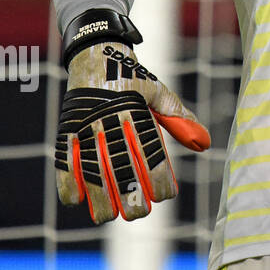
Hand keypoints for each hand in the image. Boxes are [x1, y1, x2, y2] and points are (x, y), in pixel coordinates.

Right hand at [54, 42, 209, 223]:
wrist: (97, 52)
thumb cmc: (134, 78)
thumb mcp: (159, 93)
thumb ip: (180, 119)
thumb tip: (205, 144)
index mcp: (137, 113)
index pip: (150, 153)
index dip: (158, 179)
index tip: (165, 196)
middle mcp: (111, 121)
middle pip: (120, 167)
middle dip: (130, 196)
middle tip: (138, 214)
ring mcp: (86, 126)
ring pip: (91, 170)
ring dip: (99, 198)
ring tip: (108, 217)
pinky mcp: (66, 129)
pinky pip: (64, 161)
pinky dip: (67, 182)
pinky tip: (76, 201)